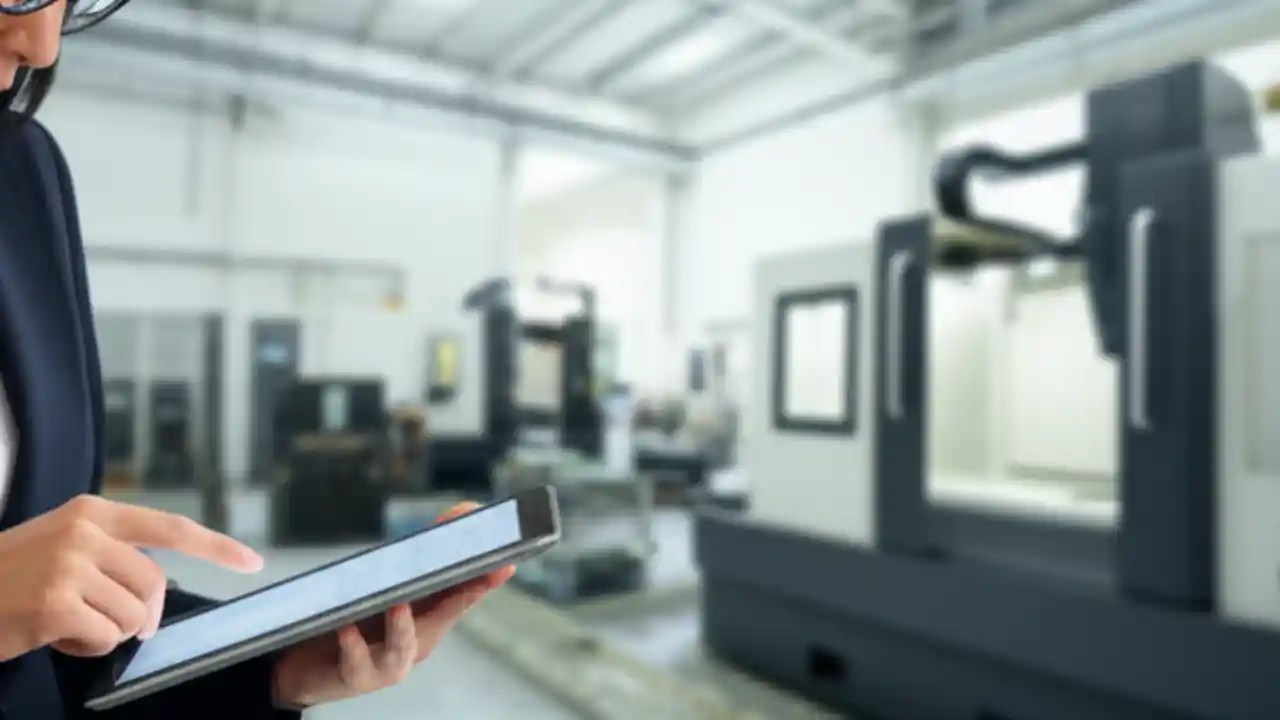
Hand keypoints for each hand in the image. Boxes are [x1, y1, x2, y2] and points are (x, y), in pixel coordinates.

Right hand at [0, 494, 262, 661]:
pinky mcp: (55, 603)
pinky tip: (50, 633)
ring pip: (132, 616)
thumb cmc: (9, 578)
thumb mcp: (63, 547)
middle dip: (140, 615)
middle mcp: (85, 532)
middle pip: (155, 585)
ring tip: (62, 619)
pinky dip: (84, 646)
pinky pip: (104, 639)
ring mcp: (69, 566)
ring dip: (105, 631)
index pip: (170, 528)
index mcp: (93, 512)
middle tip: (105, 623)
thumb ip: (113, 555)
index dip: (216, 547)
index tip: (253, 562)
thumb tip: (158, 591)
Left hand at [270, 503, 514, 709]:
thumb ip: (427, 548)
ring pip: (401, 651)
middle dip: (463, 597)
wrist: (315, 665)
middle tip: (479, 572)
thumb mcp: (394, 582)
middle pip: (444, 619)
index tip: (507, 560)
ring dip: (403, 629)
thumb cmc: (362, 619)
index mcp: (429, 617)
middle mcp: (416, 641)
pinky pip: (355, 663)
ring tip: (398, 605)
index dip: (487, 577)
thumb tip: (464, 510)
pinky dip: (353, 646)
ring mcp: (387, 662)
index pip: (464, 592)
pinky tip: (345, 628)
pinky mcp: (355, 676)